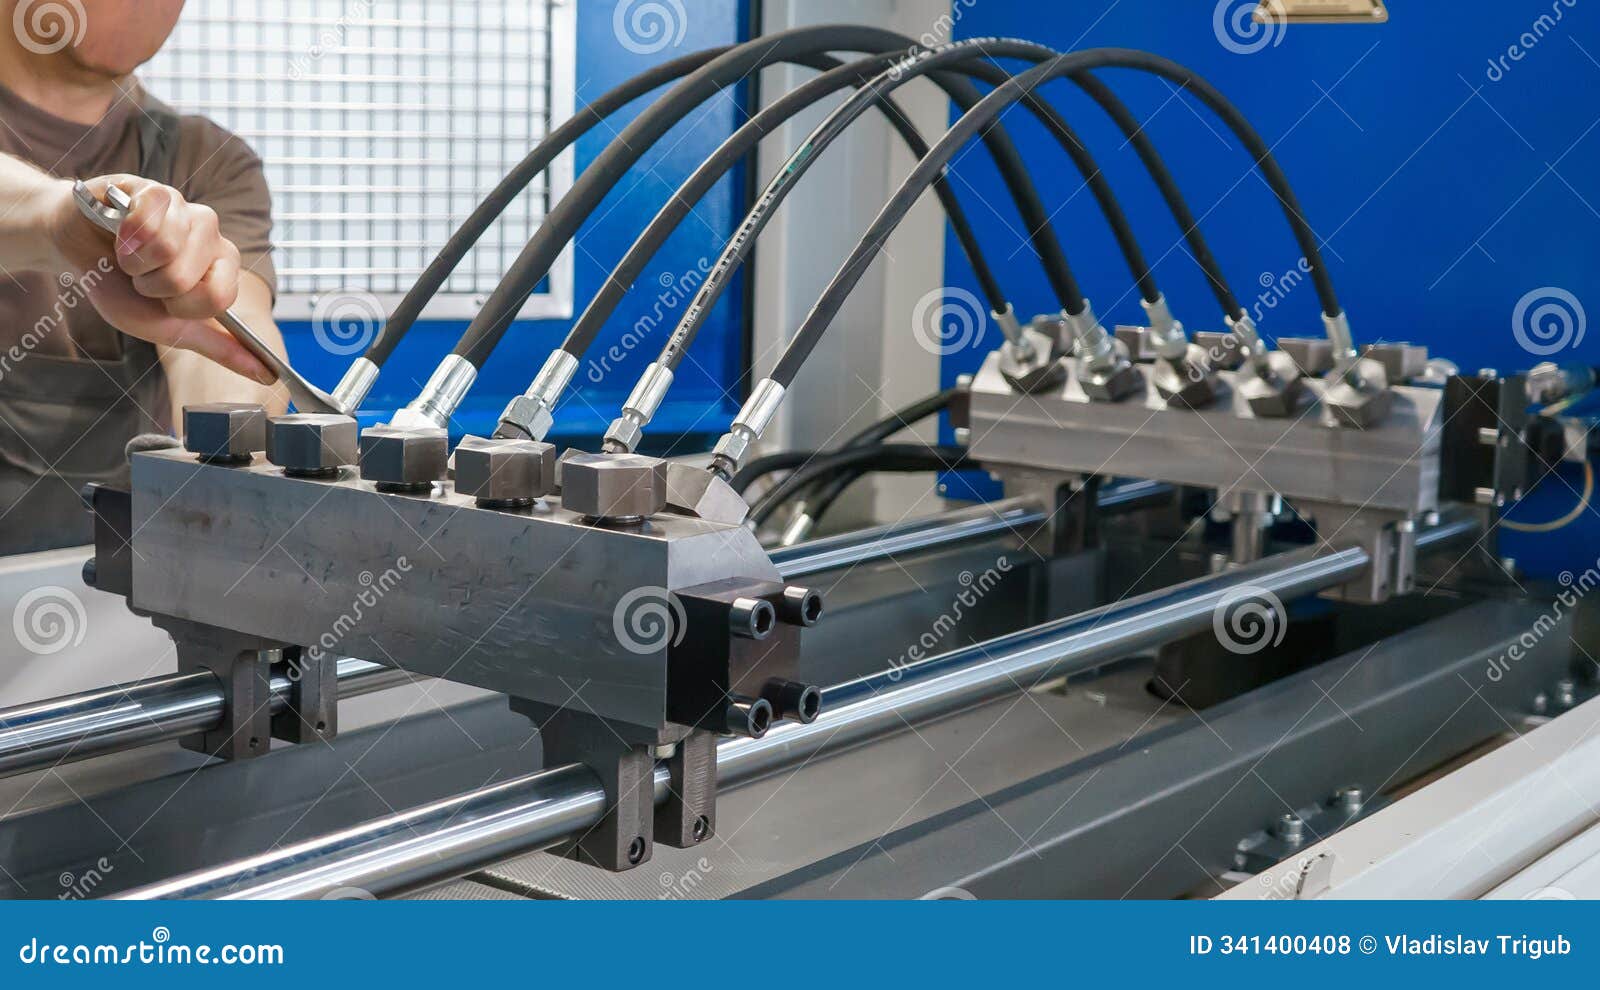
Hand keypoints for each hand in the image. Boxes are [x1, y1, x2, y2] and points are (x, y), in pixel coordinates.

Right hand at [43, 174, 275, 384]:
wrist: (76, 249)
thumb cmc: (123, 287)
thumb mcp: (171, 326)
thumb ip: (220, 348)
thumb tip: (268, 376)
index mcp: (224, 268)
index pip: (218, 299)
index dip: (180, 307)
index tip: (165, 300)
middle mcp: (214, 236)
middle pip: (187, 279)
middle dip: (152, 286)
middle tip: (143, 276)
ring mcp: (187, 209)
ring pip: (167, 249)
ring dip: (134, 262)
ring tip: (130, 254)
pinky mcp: (157, 190)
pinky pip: (146, 220)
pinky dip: (122, 235)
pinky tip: (120, 231)